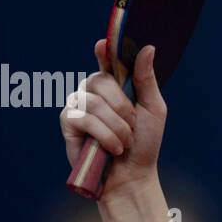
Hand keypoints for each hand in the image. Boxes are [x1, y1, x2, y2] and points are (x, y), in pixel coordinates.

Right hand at [60, 39, 166, 199]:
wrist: (132, 175)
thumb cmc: (144, 143)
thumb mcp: (152, 109)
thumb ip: (146, 80)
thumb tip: (148, 48)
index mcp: (114, 84)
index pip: (106, 59)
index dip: (103, 51)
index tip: (103, 45)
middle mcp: (93, 90)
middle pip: (100, 80)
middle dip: (122, 106)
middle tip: (132, 126)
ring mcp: (78, 105)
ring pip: (94, 102)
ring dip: (117, 127)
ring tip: (124, 143)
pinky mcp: (68, 123)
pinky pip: (84, 120)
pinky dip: (104, 136)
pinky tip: (112, 149)